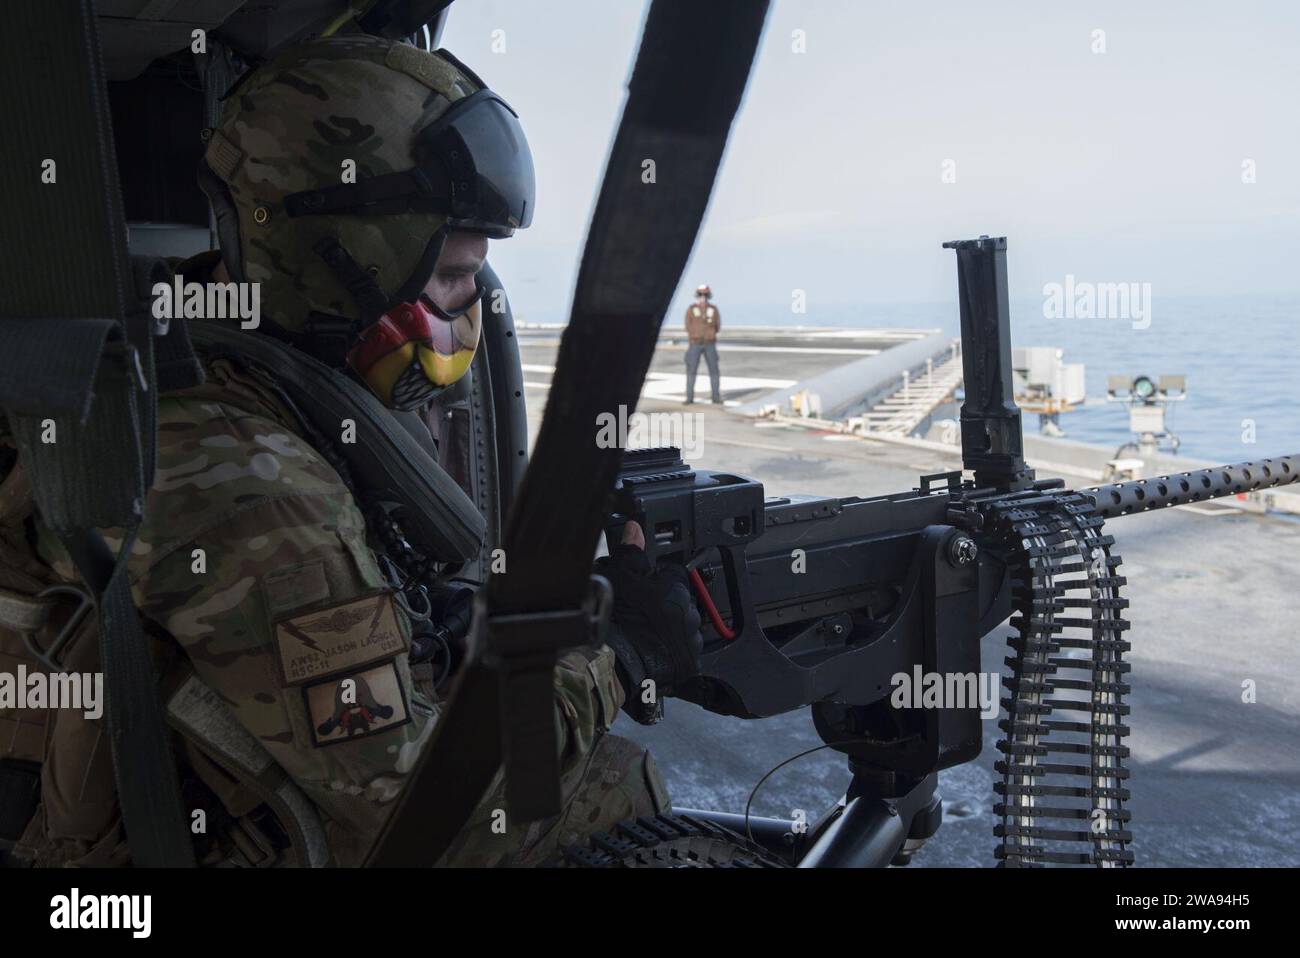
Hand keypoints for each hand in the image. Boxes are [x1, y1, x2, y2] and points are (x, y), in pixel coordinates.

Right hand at [595, 522, 702, 723]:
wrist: (614, 663)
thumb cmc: (616, 620)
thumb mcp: (618, 577)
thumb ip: (630, 553)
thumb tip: (635, 528)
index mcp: (677, 588)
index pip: (671, 574)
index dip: (653, 579)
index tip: (641, 587)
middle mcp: (689, 613)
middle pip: (677, 600)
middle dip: (662, 603)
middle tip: (637, 611)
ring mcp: (690, 640)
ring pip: (680, 626)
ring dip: (666, 627)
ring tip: (641, 633)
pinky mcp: (688, 663)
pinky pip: (681, 651)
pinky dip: (668, 650)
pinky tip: (649, 650)